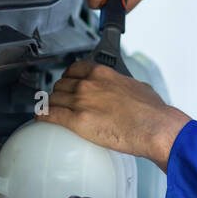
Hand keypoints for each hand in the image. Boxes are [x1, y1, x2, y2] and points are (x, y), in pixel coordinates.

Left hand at [37, 61, 191, 171]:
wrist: (155, 127)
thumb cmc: (152, 111)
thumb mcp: (138, 87)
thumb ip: (125, 85)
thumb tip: (126, 90)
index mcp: (102, 74)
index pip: (74, 69)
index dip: (68, 78)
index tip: (68, 84)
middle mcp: (88, 84)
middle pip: (61, 85)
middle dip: (60, 93)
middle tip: (62, 102)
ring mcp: (81, 102)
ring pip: (54, 99)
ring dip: (52, 105)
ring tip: (52, 112)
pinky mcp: (78, 121)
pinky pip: (50, 115)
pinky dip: (43, 116)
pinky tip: (41, 119)